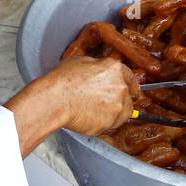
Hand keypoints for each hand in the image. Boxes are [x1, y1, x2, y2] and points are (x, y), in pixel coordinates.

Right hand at [21, 55, 135, 130]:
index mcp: (114, 69)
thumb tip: (100, 71)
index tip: (131, 90)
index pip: (130, 77)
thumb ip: (98, 67)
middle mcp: (120, 87)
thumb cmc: (62, 81)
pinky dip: (104, 123)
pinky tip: (90, 117)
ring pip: (123, 112)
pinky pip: (111, 124)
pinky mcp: (110, 122)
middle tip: (102, 102)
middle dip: (118, 99)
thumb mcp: (81, 62)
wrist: (55, 100)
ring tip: (94, 111)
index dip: (129, 84)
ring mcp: (117, 106)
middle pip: (128, 96)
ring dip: (113, 112)